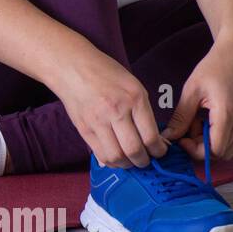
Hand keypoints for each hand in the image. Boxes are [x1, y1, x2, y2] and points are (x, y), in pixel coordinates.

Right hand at [51, 47, 168, 167]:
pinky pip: (100, 154)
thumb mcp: (132, 85)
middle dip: (144, 161)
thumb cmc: (106, 73)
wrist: (72, 67)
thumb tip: (151, 141)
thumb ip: (143, 112)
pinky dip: (111, 162)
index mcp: (134, 98)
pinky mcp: (83, 128)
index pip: (150, 136)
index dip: (158, 151)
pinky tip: (116, 158)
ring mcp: (98, 121)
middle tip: (147, 160)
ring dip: (127, 164)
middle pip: (134, 150)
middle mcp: (116, 111)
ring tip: (131, 161)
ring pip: (116, 156)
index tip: (160, 152)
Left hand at [162, 37, 232, 161]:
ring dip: (210, 142)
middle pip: (222, 154)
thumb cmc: (216, 66)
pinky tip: (207, 119)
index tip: (181, 139)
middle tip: (186, 129)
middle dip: (201, 147)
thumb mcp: (192, 90)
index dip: (195, 150)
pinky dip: (219, 136)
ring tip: (196, 121)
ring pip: (229, 148)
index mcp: (228, 114)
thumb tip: (169, 136)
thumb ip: (181, 117)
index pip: (215, 151)